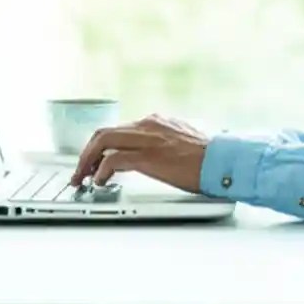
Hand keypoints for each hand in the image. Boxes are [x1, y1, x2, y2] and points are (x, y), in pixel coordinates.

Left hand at [69, 113, 209, 193]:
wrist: (222, 161)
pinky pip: (113, 160)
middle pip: (103, 132)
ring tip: (83, 178)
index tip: (94, 162)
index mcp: (155, 121)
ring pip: (102, 141)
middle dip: (86, 152)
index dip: (100, 146)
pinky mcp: (147, 156)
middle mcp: (147, 124)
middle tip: (80, 171)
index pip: (118, 129)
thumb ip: (164, 142)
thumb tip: (155, 155)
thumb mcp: (182, 142)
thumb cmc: (208, 158)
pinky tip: (100, 182)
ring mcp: (146, 139)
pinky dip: (101, 171)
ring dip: (87, 161)